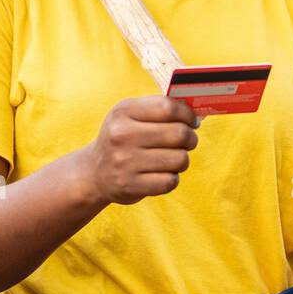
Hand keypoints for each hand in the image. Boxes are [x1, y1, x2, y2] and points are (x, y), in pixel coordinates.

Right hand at [77, 95, 199, 204]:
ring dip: (182, 160)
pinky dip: (172, 178)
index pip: (168, 107)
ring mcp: (125, 162)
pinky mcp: (130, 185)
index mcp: (124, 111)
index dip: (187, 114)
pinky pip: (170, 181)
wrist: (95, 172)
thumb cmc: (124, 138)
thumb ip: (161, 108)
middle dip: (191, 138)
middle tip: (188, 141)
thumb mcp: (132, 115)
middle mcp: (122, 135)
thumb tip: (197, 114)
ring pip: (180, 159)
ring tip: (173, 158)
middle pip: (179, 133)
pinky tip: (162, 174)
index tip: (192, 121)